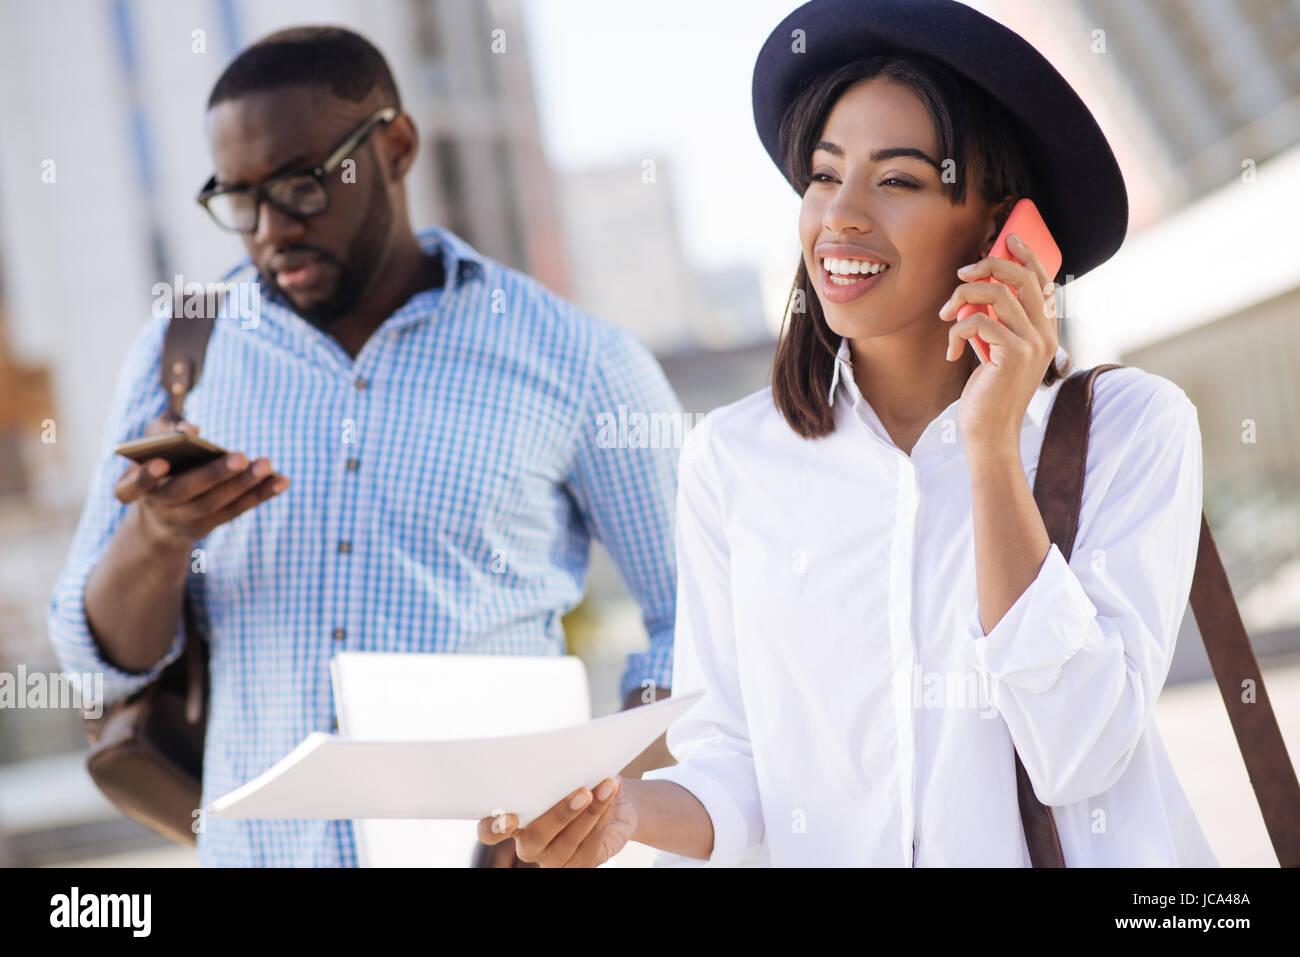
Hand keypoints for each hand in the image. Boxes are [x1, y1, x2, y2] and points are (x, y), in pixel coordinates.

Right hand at [115, 412, 289, 548]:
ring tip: (266, 464)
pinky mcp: (209, 525)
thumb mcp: (153, 440)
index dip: (144, 477)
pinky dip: (260, 494)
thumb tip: (191, 430)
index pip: (130, 487)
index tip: (161, 462)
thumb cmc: (158, 459)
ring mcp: (184, 520)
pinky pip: (236, 510)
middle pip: (185, 492)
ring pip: (215, 505)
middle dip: (213, 475)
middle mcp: (157, 506)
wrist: (160, 514)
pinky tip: (282, 480)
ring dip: (243, 485)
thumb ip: (164, 427)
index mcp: (132, 487)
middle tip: (240, 457)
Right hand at [476, 777, 636, 867]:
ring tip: (606, 786)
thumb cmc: (577, 777)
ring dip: (590, 813)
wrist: (610, 796)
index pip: (489, 832)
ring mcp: (553, 858)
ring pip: (567, 842)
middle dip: (560, 814)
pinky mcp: (579, 864)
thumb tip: (560, 756)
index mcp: (513, 820)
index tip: (508, 816)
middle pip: (535, 838)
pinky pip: (590, 845)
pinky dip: (602, 818)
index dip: (494, 828)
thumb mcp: (564, 769)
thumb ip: (554, 769)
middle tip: (582, 791)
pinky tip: (610, 796)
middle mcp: (529, 844)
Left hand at [937, 233, 1059, 449]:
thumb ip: (996, 323)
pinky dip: (957, 330)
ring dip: (962, 297)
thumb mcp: (995, 351)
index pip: (1043, 281)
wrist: (990, 433)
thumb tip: (977, 291)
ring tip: (945, 315)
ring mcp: (1033, 344)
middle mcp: (1046, 334)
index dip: (1027, 256)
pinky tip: (952, 352)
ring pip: (997, 295)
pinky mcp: (1014, 355)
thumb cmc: (988, 393)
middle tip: (961, 273)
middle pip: (1022, 278)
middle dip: (989, 266)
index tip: (1008, 239)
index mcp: (1046, 331)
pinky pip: (979, 321)